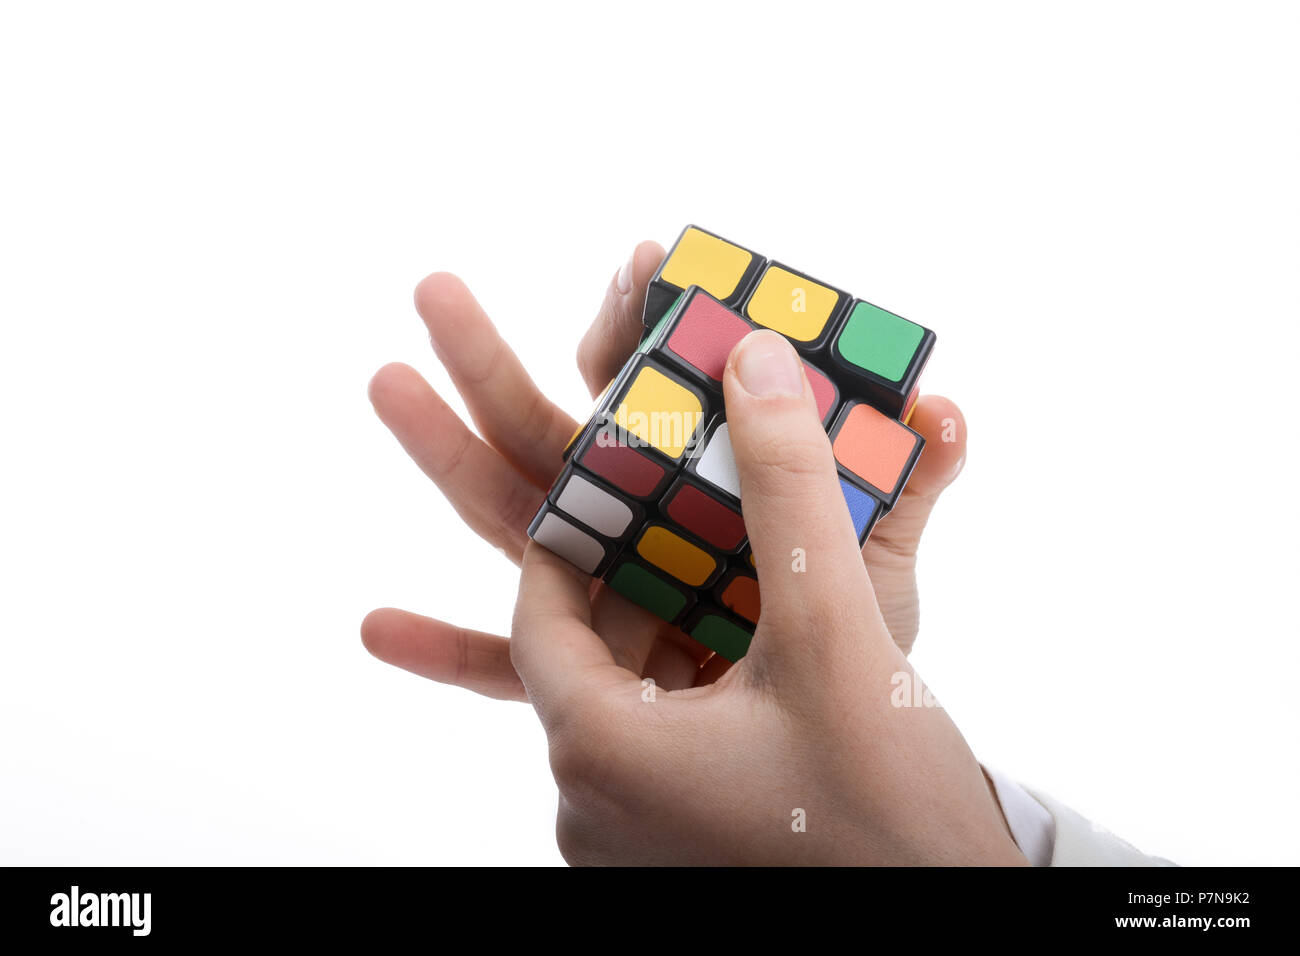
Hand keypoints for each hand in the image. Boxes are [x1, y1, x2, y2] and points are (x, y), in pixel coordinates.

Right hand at [362, 242, 966, 698]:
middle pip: (551, 429)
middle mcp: (630, 520)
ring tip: (386, 383)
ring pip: (506, 514)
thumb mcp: (874, 565)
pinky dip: (440, 646)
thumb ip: (902, 492)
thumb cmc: (848, 642)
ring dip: (441, 451)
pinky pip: (500, 661)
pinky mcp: (574, 673)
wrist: (822, 743)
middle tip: (435, 290)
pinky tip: (373, 629)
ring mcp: (593, 591)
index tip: (643, 261)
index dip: (643, 324)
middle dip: (494, 357)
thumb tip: (946, 410)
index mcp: (695, 481)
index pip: (656, 388)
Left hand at [509, 330, 1022, 863]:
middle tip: (683, 509)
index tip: (620, 472)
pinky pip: (656, 743)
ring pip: (624, 696)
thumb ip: (788, 489)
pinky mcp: (670, 847)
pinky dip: (690, 686)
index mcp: (598, 750)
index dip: (578, 527)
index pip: (539, 607)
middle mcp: (589, 805)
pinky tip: (750, 652)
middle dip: (636, 574)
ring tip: (726, 569)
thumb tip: (753, 364)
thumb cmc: (889, 802)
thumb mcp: (835, 629)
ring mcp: (628, 836)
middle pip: (583, 651)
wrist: (954, 911)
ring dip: (669, 627)